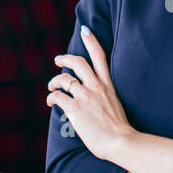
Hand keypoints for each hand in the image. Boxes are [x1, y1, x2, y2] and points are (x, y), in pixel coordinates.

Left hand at [47, 27, 133, 163]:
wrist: (121, 142)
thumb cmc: (119, 130)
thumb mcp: (115, 105)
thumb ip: (104, 98)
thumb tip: (92, 99)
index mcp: (108, 85)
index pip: (100, 57)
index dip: (92, 41)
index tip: (85, 30)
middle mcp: (96, 87)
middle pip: (78, 63)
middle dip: (65, 58)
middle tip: (58, 60)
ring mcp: (85, 97)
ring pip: (63, 79)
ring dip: (54, 82)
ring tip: (52, 87)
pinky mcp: (75, 109)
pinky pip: (57, 96)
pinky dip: (51, 98)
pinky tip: (52, 103)